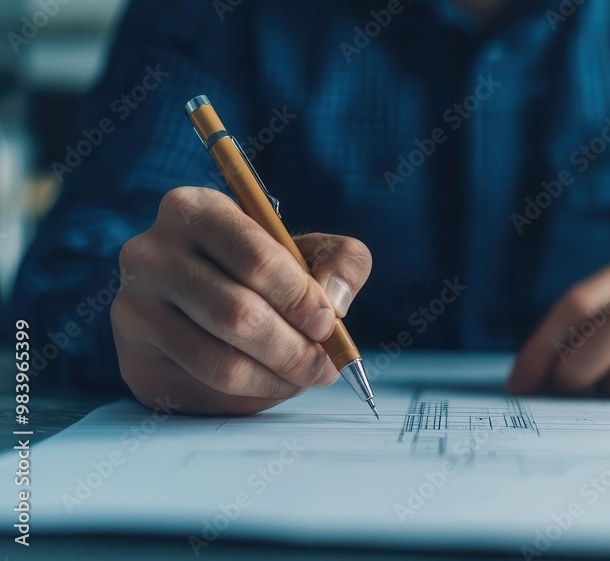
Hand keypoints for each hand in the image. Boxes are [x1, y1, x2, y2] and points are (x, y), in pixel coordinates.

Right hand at [111, 187, 371, 414]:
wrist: (198, 302)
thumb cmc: (263, 271)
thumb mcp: (310, 250)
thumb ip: (342, 260)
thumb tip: (335, 300)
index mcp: (194, 211)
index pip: (255, 259)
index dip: (300, 297)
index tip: (327, 322)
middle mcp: (149, 255)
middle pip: (237, 315)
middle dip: (294, 348)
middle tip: (324, 365)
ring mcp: (133, 310)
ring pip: (220, 363)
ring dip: (277, 379)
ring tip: (303, 376)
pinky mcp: (134, 361)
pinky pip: (204, 392)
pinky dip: (251, 397)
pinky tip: (268, 384)